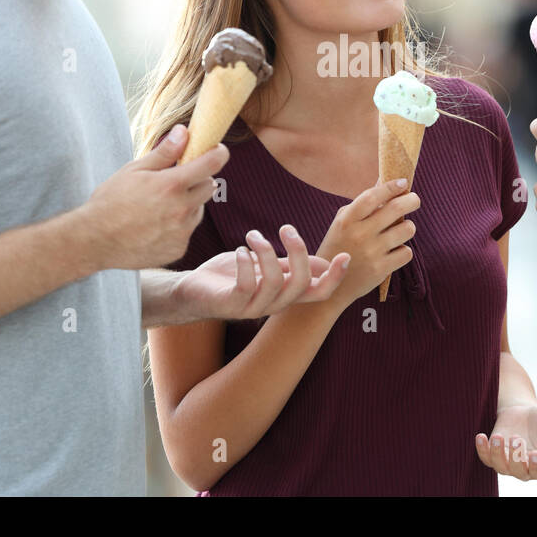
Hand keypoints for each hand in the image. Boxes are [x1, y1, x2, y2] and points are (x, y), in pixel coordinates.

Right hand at [80, 124, 228, 270]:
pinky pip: (187, 231)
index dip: (218, 153)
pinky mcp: (178, 249)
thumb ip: (164, 152)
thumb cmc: (111, 201)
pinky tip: (155, 225)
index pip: (211, 164)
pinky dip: (177, 226)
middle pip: (209, 186)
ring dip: (188, 204)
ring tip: (159, 207)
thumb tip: (184, 132)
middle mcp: (182, 210)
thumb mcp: (134, 170)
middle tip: (174, 182)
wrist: (94, 241)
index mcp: (171, 185)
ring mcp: (181, 232)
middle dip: (197, 180)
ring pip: (198, 210)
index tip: (217, 150)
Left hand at [176, 224, 350, 320]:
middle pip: (301, 283)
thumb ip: (290, 264)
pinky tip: (240, 251)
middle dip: (298, 251)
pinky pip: (246, 286)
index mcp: (285, 294)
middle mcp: (274, 304)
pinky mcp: (231, 305)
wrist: (191, 291)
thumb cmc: (229, 276)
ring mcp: (253, 308)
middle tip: (286, 228)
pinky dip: (246, 263)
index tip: (345, 255)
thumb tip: (322, 261)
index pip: (320, 292)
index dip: (335, 277)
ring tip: (252, 236)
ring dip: (265, 252)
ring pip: (275, 282)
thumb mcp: (265, 266)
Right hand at [316, 179, 419, 308]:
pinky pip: (407, 252)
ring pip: (407, 229)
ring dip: (408, 227)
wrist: (329, 285)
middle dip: (411, 200)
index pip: (373, 196)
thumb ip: (363, 204)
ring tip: (400, 230)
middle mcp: (360, 234)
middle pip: (396, 209)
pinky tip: (394, 251)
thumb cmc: (338, 247)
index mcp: (347, 220)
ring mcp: (372, 252)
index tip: (403, 182)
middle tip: (414, 200)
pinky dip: (403, 250)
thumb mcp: (342, 223)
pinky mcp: (381, 269)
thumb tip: (383, 181)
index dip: (391, 186)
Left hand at [475, 404, 536, 480]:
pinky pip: (486, 458)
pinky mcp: (495, 453)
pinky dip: (481, 449)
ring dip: (497, 453)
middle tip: (517, 439)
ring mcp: (509, 462)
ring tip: (498, 436)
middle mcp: (526, 468)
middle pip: (519, 472)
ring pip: (500, 467)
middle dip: (515, 458)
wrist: (527, 410)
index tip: (534, 453)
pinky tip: (481, 436)